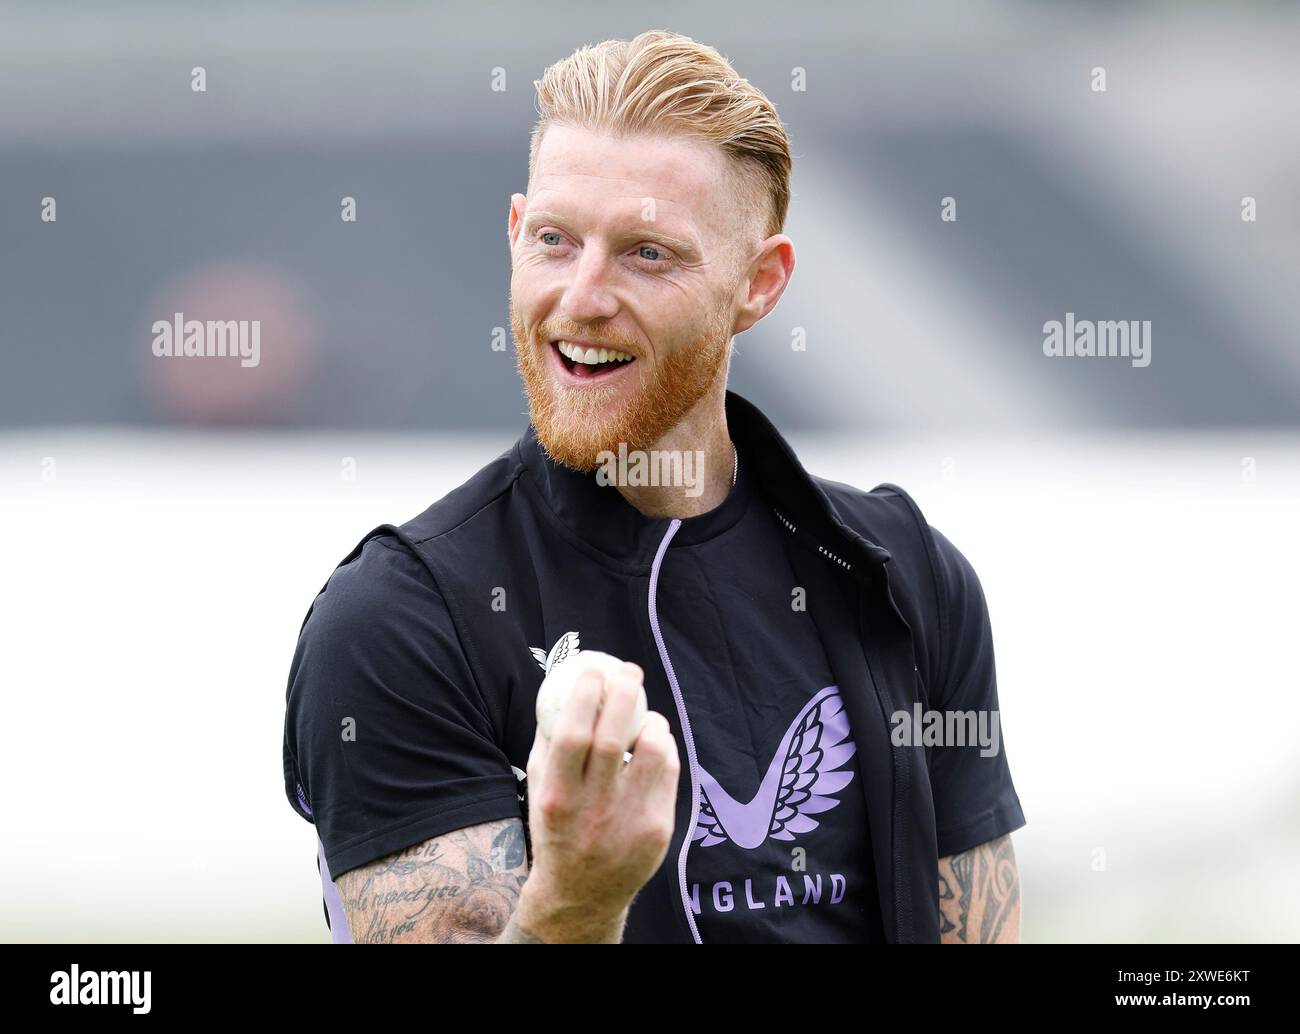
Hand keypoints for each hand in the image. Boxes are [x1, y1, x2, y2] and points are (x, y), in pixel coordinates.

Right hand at [518, 661, 679, 940]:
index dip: (585, 696)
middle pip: (614, 739)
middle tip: (628, 671)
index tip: (593, 670)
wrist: (581, 894)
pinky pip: (669, 773)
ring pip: (653, 753)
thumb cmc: (557, 829)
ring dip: (651, 722)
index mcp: (558, 798)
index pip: (573, 736)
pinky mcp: (658, 830)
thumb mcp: (539, 789)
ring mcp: (630, 822)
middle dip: (624, 695)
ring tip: (644, 713)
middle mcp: (593, 811)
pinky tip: (655, 741)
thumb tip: (559, 687)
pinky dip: (664, 747)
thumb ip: (547, 742)